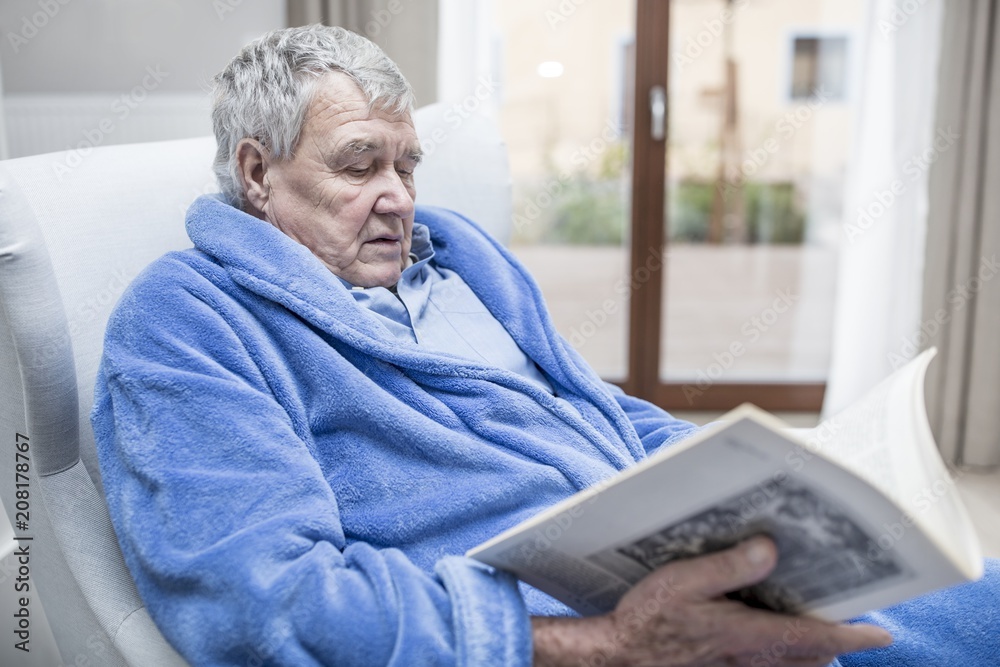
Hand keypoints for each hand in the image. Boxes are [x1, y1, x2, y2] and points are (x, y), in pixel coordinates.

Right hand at [532, 536, 892, 665]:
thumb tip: (771, 549)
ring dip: (813, 654)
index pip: (815, 637)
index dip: (852, 636)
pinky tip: (770, 642)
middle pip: (812, 659)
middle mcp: (751, 659)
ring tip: (820, 634)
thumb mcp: (684, 582)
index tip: (881, 633)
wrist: (620, 658)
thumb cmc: (648, 620)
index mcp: (748, 635)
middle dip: (836, 645)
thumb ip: (730, 566)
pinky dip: (786, 661)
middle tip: (853, 626)